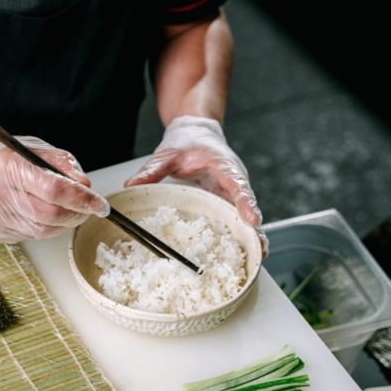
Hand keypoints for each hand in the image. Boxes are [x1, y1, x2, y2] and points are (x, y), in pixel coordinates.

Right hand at [0, 135, 109, 242]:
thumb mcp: (29, 147)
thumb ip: (60, 163)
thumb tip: (85, 185)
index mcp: (7, 167)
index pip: (54, 188)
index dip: (82, 199)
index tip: (99, 202)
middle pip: (52, 215)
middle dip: (78, 213)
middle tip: (89, 207)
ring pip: (45, 230)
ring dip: (65, 222)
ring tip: (68, 208)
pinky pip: (32, 235)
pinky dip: (47, 227)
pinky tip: (45, 214)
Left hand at [125, 116, 268, 255]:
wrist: (197, 133)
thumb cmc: (187, 141)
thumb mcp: (167, 153)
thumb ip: (153, 169)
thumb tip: (131, 185)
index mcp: (225, 166)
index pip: (238, 185)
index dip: (246, 203)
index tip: (252, 218)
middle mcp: (234, 182)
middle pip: (249, 207)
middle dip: (255, 228)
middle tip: (259, 249)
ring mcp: (232, 194)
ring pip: (247, 216)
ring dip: (253, 236)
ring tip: (257, 257)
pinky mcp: (227, 202)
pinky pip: (236, 220)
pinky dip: (241, 235)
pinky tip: (245, 255)